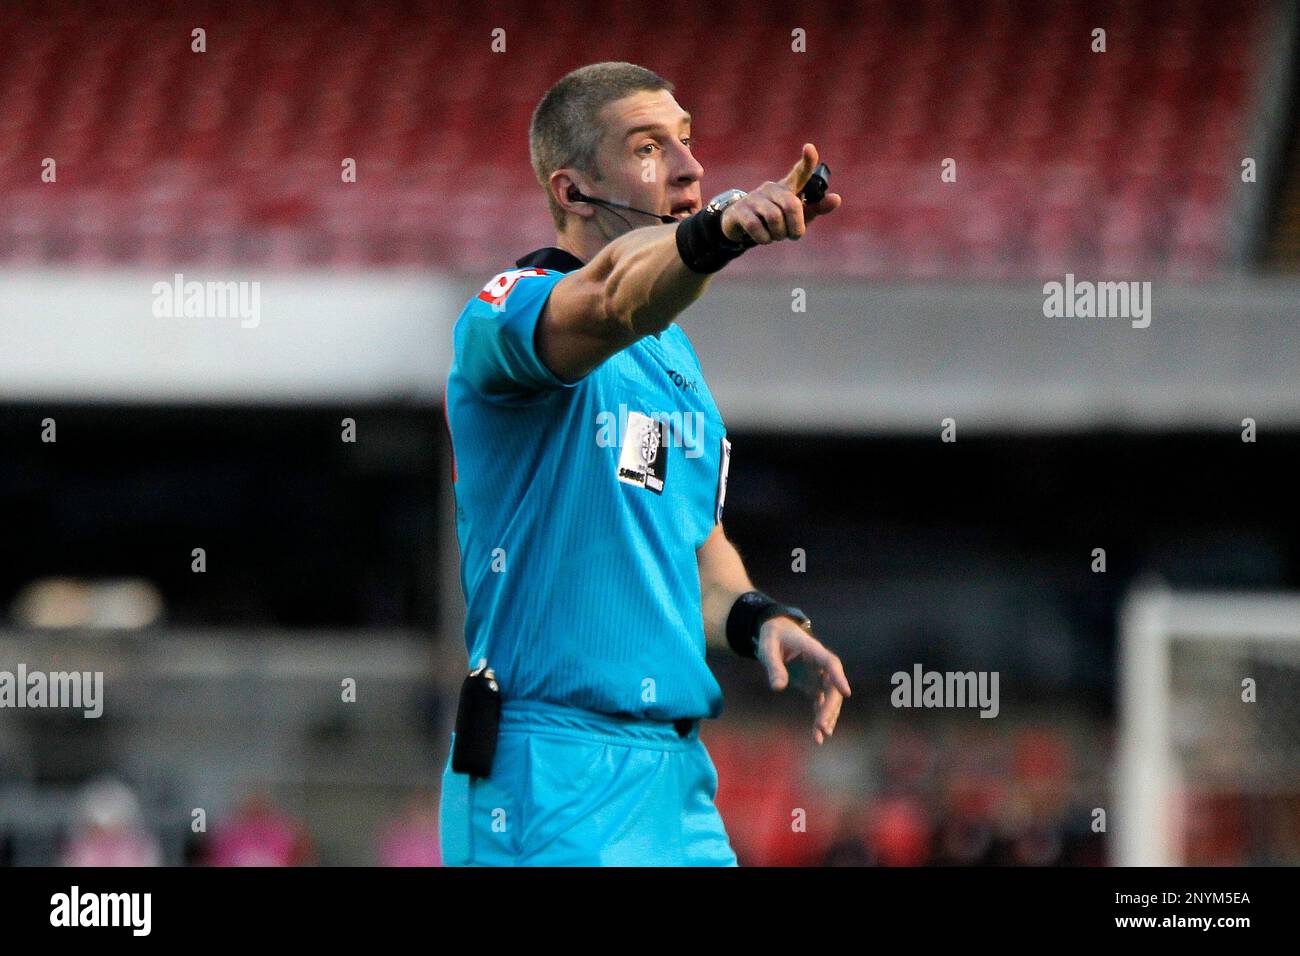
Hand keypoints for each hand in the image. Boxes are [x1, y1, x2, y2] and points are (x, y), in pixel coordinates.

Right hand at [721, 143, 842, 244]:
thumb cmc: (777, 218)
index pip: (800, 173)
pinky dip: (764, 238)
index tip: (809, 147)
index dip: (807, 161)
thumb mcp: (798, 215)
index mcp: (788, 187)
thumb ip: (817, 207)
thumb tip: (837, 198)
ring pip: (774, 218)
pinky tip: (764, 238)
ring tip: (776, 236)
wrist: (741, 225)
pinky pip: (756, 227)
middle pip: (792, 205)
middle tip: (792, 235)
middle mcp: (772, 188)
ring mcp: (754, 198)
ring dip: (779, 234)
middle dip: (796, 226)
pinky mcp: (740, 211)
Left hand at [756, 615, 851, 744]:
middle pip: (832, 687)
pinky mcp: (814, 686)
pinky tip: (818, 737)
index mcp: (812, 650)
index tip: (846, 693)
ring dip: (828, 716)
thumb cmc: (773, 636)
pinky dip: (820, 718)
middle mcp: (821, 665)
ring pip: (830, 698)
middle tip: (823, 726)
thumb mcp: (767, 647)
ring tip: (822, 735)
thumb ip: (773, 666)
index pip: (830, 663)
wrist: (777, 632)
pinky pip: (821, 704)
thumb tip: (778, 688)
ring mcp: (819, 676)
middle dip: (830, 707)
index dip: (839, 677)